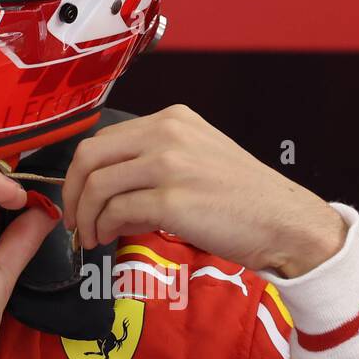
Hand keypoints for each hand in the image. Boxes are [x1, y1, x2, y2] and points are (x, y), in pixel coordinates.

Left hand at [60, 105, 346, 277]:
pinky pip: (117, 211)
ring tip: (92, 235)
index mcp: (171, 120)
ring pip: (97, 185)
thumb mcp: (197, 158)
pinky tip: (110, 238)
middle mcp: (167, 134)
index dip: (81, 171)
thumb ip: (152, 161)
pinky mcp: (172, 200)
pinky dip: (105, 227)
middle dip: (71, 191)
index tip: (78, 195)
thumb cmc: (244, 199)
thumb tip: (106, 188)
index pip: (104, 138)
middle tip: (73, 218)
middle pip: (90, 156)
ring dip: (86, 216)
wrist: (287, 223)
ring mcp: (169, 165)